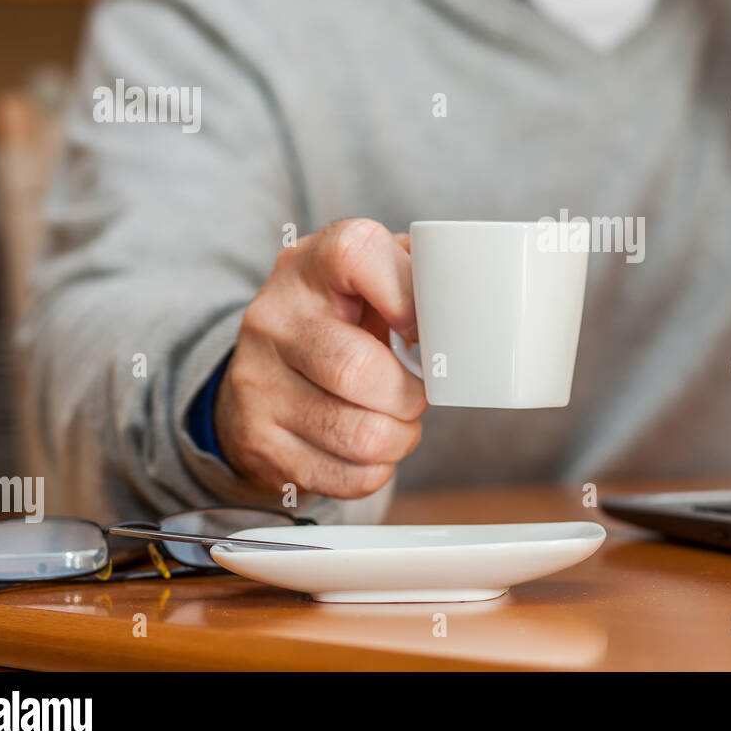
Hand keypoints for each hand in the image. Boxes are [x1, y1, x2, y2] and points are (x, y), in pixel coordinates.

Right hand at [214, 219, 427, 498]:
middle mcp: (273, 318)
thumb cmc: (345, 322)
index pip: (357, 255)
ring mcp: (257, 382)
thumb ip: (417, 277)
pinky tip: (371, 450)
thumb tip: (473, 308)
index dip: (406, 295)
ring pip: (359, 433)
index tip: (423, 329)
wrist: (267, 375)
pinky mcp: (258, 441)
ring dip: (400, 438)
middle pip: (357, 369)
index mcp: (310, 263)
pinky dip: (376, 470)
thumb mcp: (370, 281)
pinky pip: (344, 476)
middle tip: (419, 394)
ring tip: (400, 423)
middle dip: (410, 394)